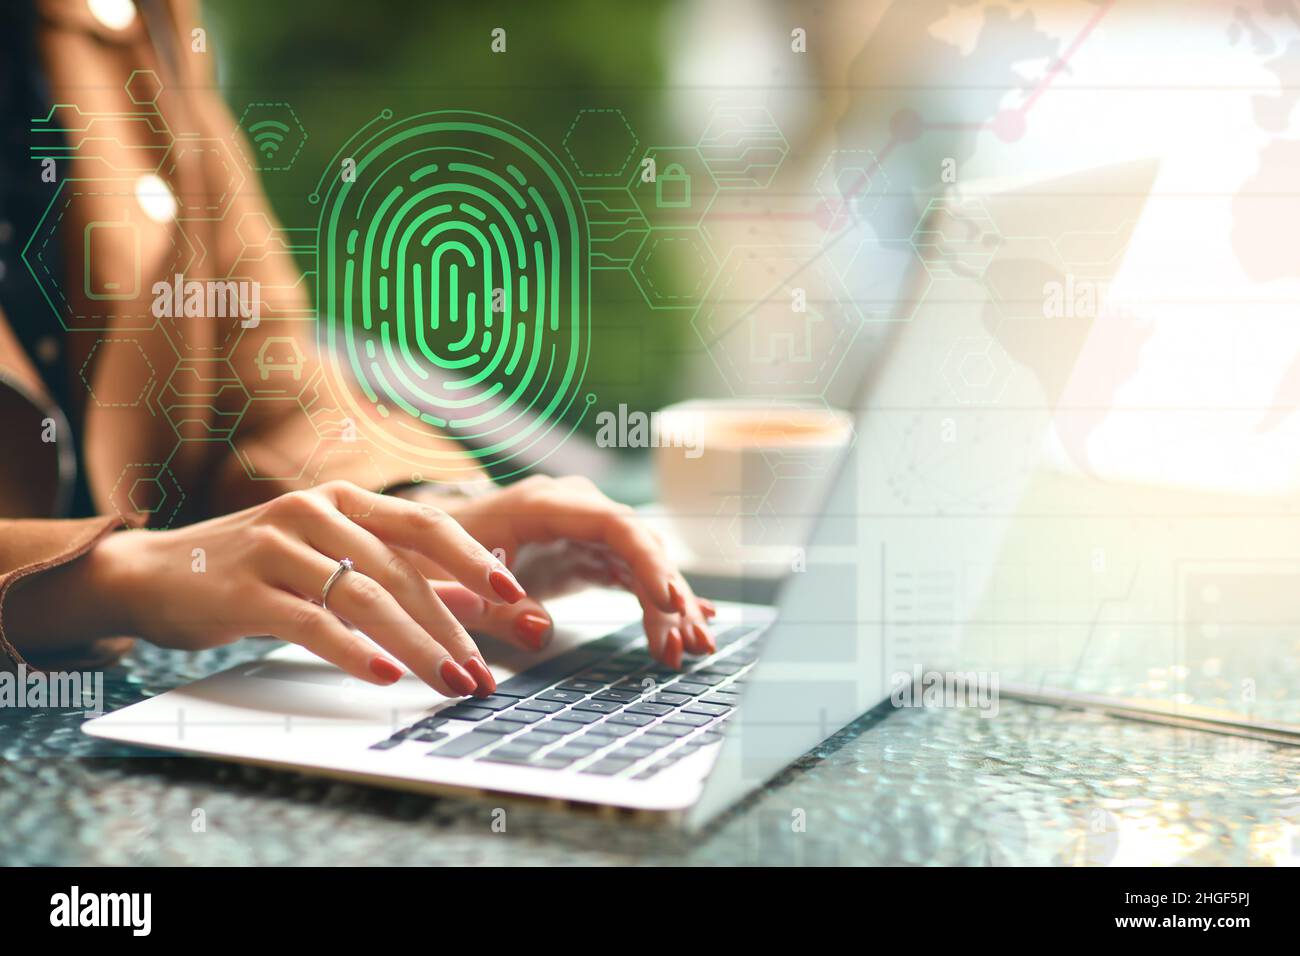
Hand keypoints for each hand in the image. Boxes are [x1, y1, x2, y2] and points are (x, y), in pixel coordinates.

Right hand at [90, 481, 526, 695]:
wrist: (154, 572)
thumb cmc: (255, 568)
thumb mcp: (329, 558)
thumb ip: (395, 573)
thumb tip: (471, 602)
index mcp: (344, 499)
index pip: (424, 525)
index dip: (473, 559)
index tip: (513, 596)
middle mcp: (316, 512)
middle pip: (401, 570)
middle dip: (450, 626)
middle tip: (480, 671)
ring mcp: (278, 547)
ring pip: (365, 598)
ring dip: (416, 646)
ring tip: (449, 680)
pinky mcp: (246, 589)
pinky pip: (313, 623)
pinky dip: (355, 652)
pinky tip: (385, 675)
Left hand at [410, 476, 716, 668]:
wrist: (420, 543)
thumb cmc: (431, 555)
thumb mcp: (450, 584)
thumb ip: (493, 609)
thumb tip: (540, 632)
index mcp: (543, 504)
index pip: (614, 525)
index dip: (648, 561)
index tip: (669, 601)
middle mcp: (573, 510)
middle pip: (639, 545)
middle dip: (669, 594)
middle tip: (687, 643)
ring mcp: (582, 531)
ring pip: (642, 563)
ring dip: (669, 605)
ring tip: (694, 647)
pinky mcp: (584, 554)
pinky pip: (630, 575)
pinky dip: (654, 603)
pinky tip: (687, 625)